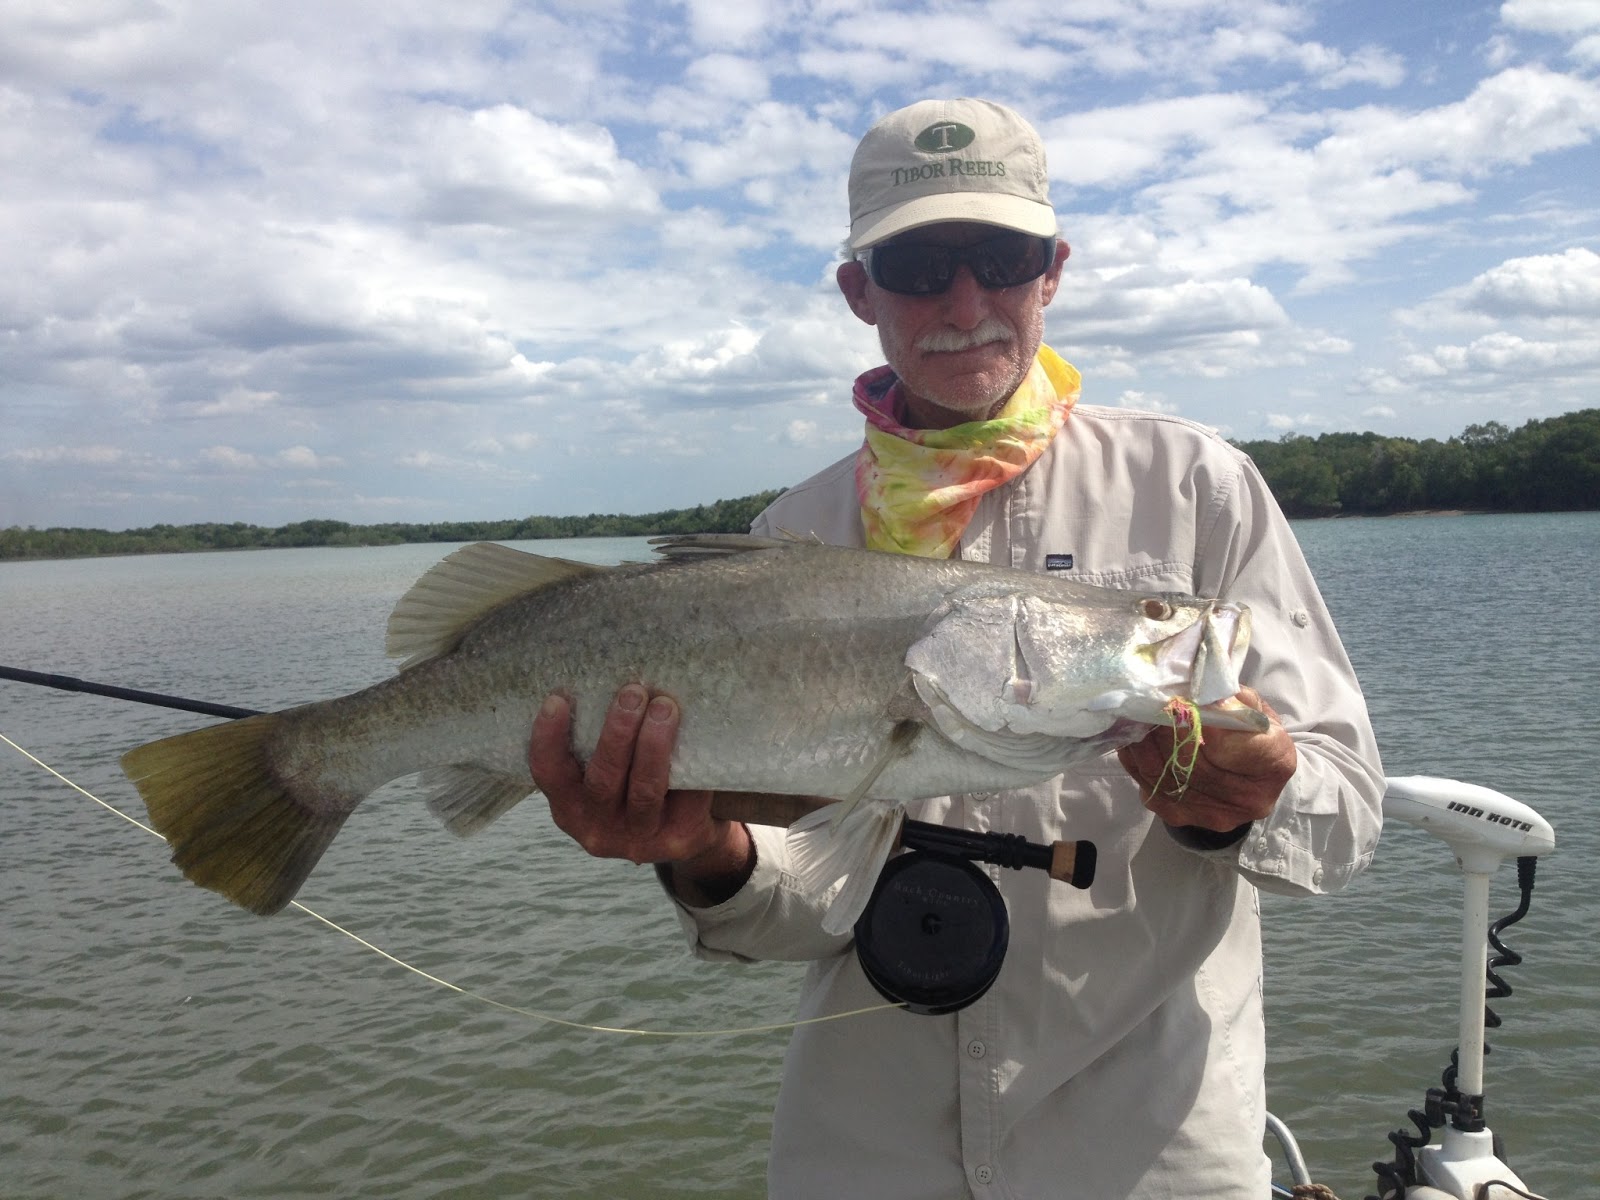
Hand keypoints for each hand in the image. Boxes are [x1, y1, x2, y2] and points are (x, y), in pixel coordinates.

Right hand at [528, 685, 752, 900]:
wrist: (687, 834)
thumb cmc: (637, 785)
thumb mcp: (608, 774)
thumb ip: (597, 742)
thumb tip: (606, 675)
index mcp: (570, 807)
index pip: (549, 775)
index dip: (548, 739)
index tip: (557, 699)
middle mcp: (598, 829)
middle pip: (602, 780)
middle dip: (617, 732)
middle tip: (633, 692)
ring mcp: (639, 839)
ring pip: (644, 789)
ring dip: (653, 744)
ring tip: (665, 707)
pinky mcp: (679, 840)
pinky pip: (687, 797)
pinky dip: (692, 763)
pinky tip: (699, 734)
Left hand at [1116, 687, 1296, 833]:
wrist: (1248, 774)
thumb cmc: (1252, 732)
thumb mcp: (1251, 707)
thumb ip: (1229, 700)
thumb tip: (1196, 692)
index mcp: (1274, 762)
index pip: (1234, 745)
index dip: (1202, 723)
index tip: (1180, 701)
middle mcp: (1248, 798)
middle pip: (1194, 763)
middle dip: (1164, 730)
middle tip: (1145, 703)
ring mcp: (1212, 813)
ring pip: (1165, 775)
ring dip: (1143, 743)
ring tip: (1133, 715)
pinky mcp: (1181, 816)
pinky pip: (1149, 786)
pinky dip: (1135, 759)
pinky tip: (1130, 737)